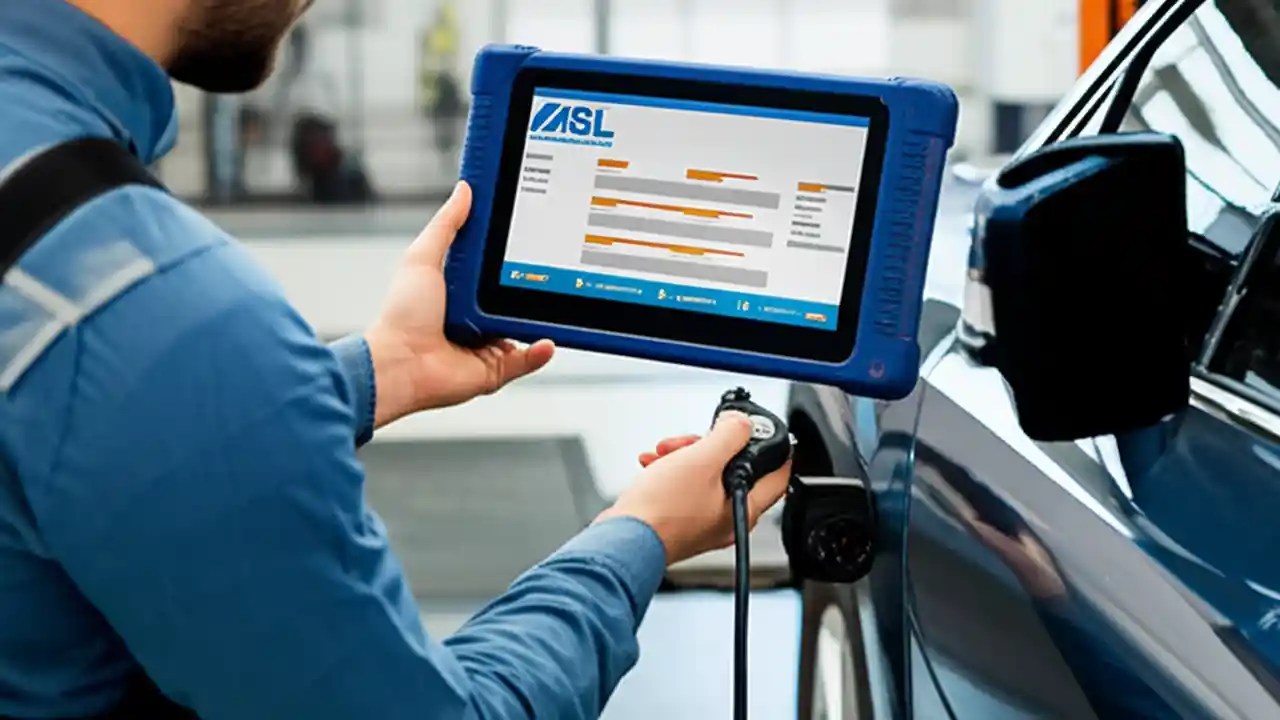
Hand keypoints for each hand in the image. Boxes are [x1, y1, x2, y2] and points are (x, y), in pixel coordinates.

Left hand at [365, 182, 554, 426]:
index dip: (508, 256)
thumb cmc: (401, 316)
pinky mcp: (493, 371)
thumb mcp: (423, 258)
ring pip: (523, 330)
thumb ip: (446, 225)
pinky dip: (539, 352)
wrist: (399, 363)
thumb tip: (464, 191)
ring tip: (556, 303)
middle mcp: (474, 319)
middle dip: (532, 286)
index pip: (491, 270)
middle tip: (552, 268)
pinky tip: (548, 341)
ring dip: (539, 319)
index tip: (529, 236)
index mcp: (458, 292)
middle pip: (511, 299)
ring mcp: (485, 345)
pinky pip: (525, 361)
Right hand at [595, 412, 791, 565]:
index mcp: (743, 509)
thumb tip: (743, 423)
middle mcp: (727, 520)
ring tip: (667, 451)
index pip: (778, 476)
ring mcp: (703, 522)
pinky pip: (685, 486)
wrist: (622, 537)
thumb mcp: (702, 459)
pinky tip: (655, 463)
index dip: (775, 448)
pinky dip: (672, 470)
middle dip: (713, 446)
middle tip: (696, 439)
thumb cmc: (661, 511)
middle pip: (736, 469)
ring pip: (707, 475)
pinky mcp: (680, 520)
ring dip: (687, 454)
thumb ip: (729, 435)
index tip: (764, 430)